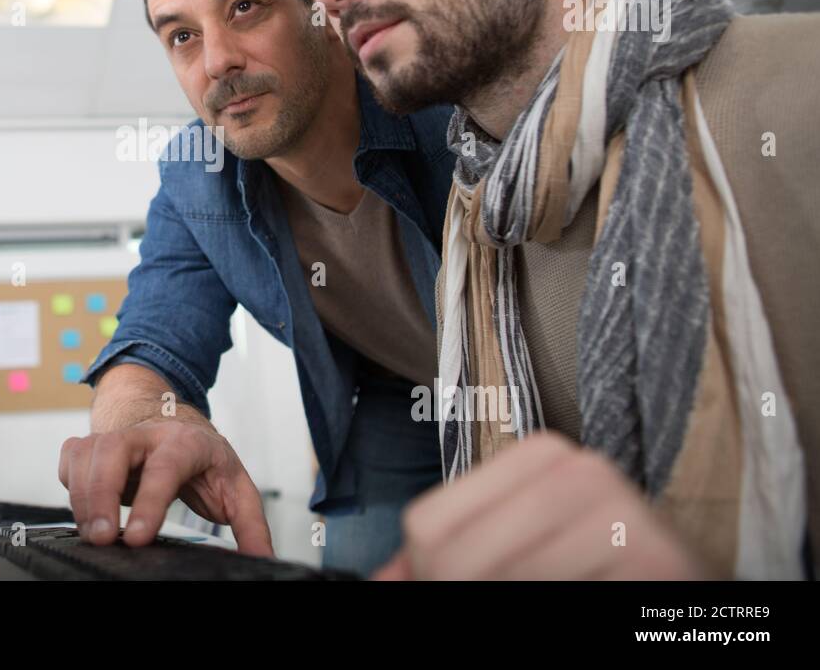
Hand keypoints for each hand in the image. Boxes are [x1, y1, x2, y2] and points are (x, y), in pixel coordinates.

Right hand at [58, 418, 273, 555]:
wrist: (172, 421)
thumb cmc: (202, 458)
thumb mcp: (235, 486)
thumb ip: (250, 524)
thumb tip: (262, 559)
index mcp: (185, 442)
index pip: (165, 467)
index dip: (149, 502)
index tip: (137, 538)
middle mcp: (146, 434)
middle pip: (113, 452)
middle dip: (101, 496)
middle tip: (103, 539)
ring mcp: (115, 436)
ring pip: (86, 455)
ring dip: (83, 498)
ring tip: (95, 535)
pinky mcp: (92, 444)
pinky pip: (70, 459)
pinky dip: (71, 487)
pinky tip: (85, 510)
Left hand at [374, 431, 704, 579]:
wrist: (684, 602)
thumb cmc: (599, 578)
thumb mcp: (520, 554)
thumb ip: (449, 554)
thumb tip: (381, 578)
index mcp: (536, 459)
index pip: (428, 525)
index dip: (431, 573)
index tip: (451, 584)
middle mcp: (576, 468)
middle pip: (455, 554)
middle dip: (461, 591)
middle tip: (493, 601)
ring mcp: (615, 504)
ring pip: (501, 577)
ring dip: (511, 603)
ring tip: (540, 599)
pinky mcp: (649, 553)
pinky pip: (560, 592)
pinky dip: (560, 607)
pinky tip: (585, 598)